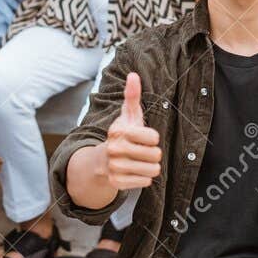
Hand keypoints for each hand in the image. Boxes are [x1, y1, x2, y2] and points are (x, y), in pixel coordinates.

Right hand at [101, 72, 162, 189]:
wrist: (102, 161)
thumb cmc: (122, 135)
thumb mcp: (128, 116)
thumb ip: (132, 95)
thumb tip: (133, 75)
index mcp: (120, 131)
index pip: (154, 137)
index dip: (152, 138)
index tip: (143, 137)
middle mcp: (115, 149)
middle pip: (156, 155)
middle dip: (153, 154)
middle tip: (142, 152)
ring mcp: (115, 167)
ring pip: (153, 170)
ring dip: (150, 167)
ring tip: (140, 162)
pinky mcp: (117, 182)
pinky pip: (145, 182)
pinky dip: (143, 178)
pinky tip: (134, 172)